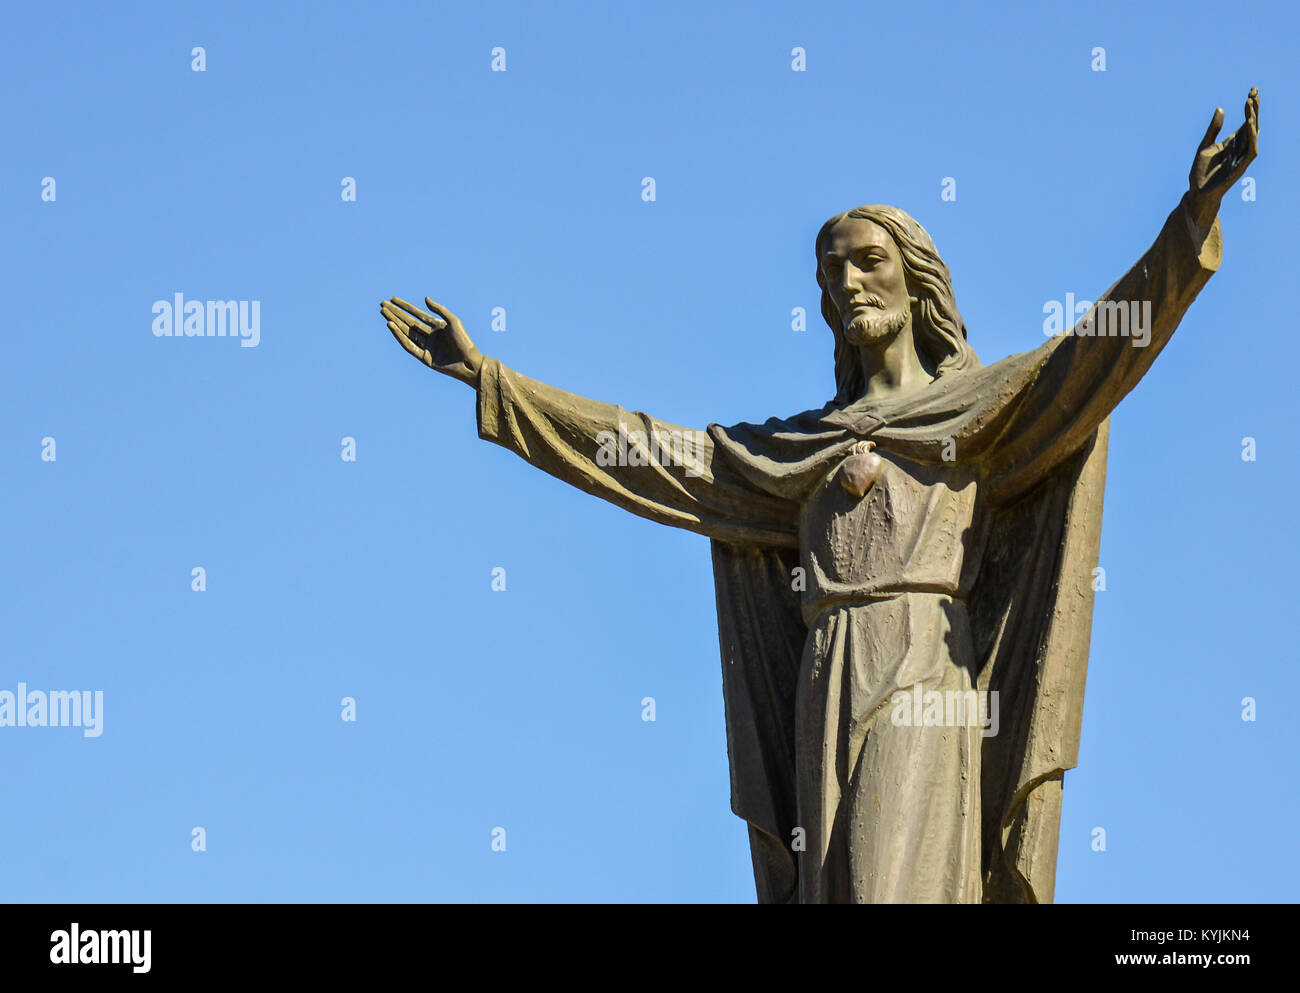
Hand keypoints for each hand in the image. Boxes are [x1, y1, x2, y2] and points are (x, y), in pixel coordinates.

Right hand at [380, 297, 482, 386]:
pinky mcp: (424, 358)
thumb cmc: (464, 341)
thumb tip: (425, 298)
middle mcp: (430, 336)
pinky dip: (399, 336)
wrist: (469, 362)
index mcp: (437, 327)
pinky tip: (391, 326)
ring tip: (384, 313)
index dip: (405, 307)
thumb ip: (439, 309)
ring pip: (406, 332)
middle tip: (382, 304)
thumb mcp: (453, 321)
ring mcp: (426, 347)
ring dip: (394, 323)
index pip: (417, 314)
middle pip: (408, 322)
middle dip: (395, 313)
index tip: (393, 299)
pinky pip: (408, 345)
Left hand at [1187, 87, 1258, 229]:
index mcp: (1232, 142)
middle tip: (1254, 93)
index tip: (1252, 91)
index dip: (1250, 107)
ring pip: (1252, 135)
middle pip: (1252, 125)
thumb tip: (1221, 109)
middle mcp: (1240, 148)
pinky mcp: (1240, 167)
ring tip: (1250, 105)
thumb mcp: (1204, 146)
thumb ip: (1213, 129)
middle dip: (1254, 109)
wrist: (1196, 192)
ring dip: (1253, 120)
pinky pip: (1250, 151)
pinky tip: (1250, 126)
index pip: (1246, 121)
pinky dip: (1251, 138)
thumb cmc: (1200, 171)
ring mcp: (1241, 157)